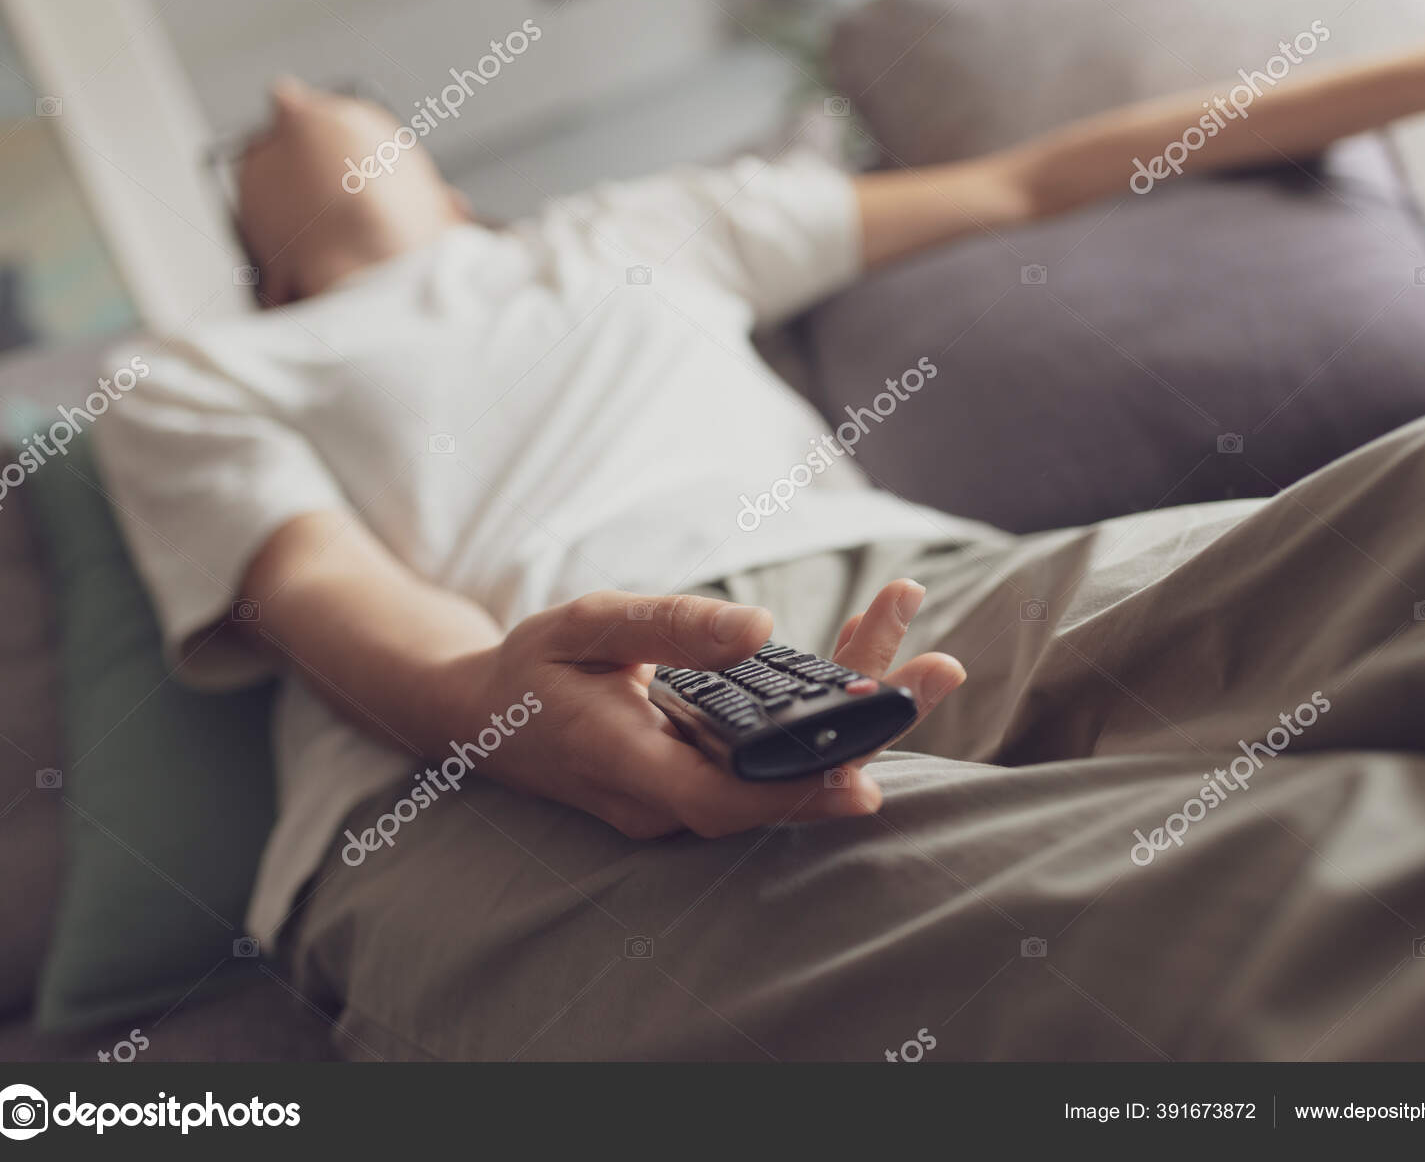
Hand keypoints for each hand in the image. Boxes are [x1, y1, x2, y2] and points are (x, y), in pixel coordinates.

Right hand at [431, 580, 964, 838]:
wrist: (484, 718)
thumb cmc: (531, 667)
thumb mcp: (584, 624)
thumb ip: (668, 626)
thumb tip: (761, 630)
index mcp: (618, 762)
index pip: (717, 800)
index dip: (792, 793)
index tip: (863, 770)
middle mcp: (659, 799)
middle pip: (775, 787)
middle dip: (864, 736)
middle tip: (940, 673)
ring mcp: (681, 800)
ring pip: (781, 771)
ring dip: (854, 712)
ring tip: (920, 643)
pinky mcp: (698, 783)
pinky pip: (767, 759)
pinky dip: (819, 712)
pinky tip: (863, 656)